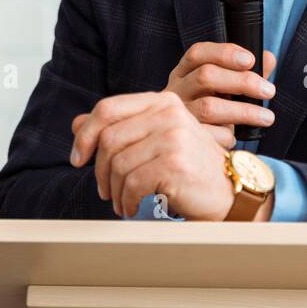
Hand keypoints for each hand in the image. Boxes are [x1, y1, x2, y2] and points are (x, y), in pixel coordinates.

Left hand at [69, 91, 237, 220]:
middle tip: (104, 189)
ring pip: (117, 163)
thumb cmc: (190, 166)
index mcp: (162, 100)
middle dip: (99, 170)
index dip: (85, 134)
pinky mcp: (175, 162)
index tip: (78, 158)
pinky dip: (125, 200)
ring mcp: (173, 136)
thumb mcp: (155, 139)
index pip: (107, 109)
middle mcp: (168, 112)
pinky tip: (131, 207)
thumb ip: (120, 128)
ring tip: (121, 201)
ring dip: (113, 189)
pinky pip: (131, 183)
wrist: (230, 190)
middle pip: (108, 138)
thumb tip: (77, 124)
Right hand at [164, 42, 276, 143]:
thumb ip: (246, 72)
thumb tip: (268, 59)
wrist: (185, 148)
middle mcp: (177, 90)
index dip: (225, 53)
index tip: (251, 60)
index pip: (198, 54)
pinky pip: (210, 135)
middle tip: (268, 90)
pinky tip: (235, 136)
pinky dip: (228, 135)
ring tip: (267, 117)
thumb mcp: (223, 89)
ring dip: (244, 111)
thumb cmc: (210, 110)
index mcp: (184, 73)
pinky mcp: (182, 138)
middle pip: (205, 76)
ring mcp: (178, 114)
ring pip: (209, 107)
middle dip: (242, 81)